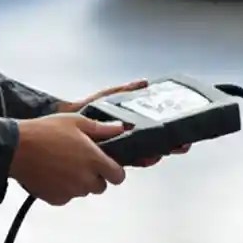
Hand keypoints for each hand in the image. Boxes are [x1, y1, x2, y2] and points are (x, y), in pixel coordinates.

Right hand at [9, 114, 127, 205]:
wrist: (15, 148)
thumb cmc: (45, 132)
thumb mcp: (76, 122)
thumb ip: (102, 129)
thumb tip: (121, 129)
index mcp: (94, 160)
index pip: (118, 176)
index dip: (114, 171)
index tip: (106, 164)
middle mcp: (85, 179)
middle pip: (100, 186)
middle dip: (95, 177)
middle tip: (80, 162)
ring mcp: (71, 191)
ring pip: (83, 191)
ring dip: (78, 182)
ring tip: (63, 165)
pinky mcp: (56, 199)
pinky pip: (66, 197)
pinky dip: (63, 189)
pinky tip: (52, 174)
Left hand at [57, 80, 191, 166]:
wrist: (61, 122)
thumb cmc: (82, 111)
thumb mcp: (107, 97)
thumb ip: (125, 90)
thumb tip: (144, 83)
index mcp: (127, 128)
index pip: (151, 133)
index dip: (167, 135)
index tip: (181, 135)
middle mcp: (125, 141)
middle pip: (152, 146)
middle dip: (168, 146)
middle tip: (181, 145)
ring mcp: (118, 151)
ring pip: (143, 155)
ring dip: (156, 153)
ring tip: (166, 150)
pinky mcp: (108, 157)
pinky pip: (127, 159)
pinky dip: (140, 158)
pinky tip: (148, 156)